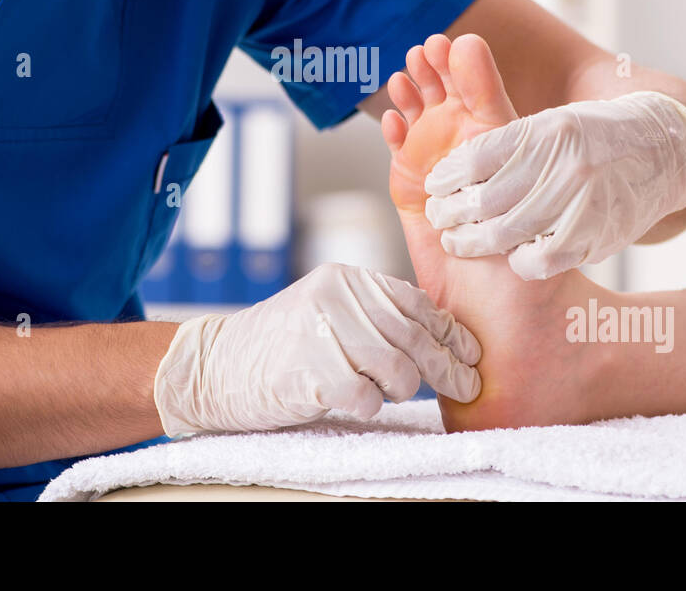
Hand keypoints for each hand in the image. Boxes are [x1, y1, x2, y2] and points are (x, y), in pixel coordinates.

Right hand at [152, 262, 482, 436]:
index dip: (450, 333)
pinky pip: (365, 397)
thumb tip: (445, 341)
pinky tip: (353, 402)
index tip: (473, 356)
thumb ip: (376, 317)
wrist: (213, 365)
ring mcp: (321, 331)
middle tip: (466, 386)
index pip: (416, 303)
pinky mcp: (309, 371)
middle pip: (413, 338)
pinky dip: (367, 406)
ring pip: (397, 370)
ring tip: (382, 392)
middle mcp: (336, 296)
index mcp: (346, 278)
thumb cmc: (281, 346)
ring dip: (401, 390)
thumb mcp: (330, 313)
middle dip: (447, 368)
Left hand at [423, 91, 685, 279]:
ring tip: (456, 242)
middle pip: (485, 200)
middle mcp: (564, 165)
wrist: (660, 150)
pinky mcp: (597, 234)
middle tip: (437, 219)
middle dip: (451, 214)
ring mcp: (583, 202)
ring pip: (507, 233)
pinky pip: (543, 259)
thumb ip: (510, 143)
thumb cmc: (592, 136)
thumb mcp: (552, 124)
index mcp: (547, 130)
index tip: (432, 187)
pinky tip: (508, 257)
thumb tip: (453, 167)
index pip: (477, 158)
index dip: (447, 177)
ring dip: (473, 242)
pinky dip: (519, 261)